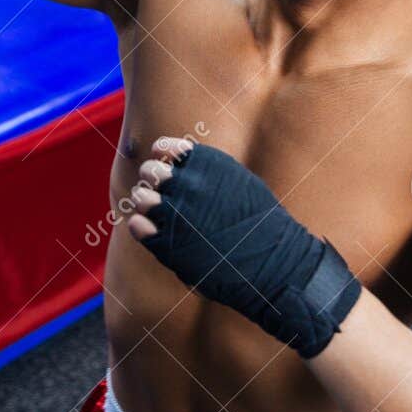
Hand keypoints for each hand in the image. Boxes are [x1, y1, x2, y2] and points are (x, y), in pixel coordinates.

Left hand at [128, 139, 360, 357]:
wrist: (274, 264)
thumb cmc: (259, 224)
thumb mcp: (240, 183)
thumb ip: (211, 171)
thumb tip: (181, 160)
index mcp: (208, 166)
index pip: (164, 147)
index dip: (162, 157)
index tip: (172, 169)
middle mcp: (189, 185)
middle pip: (149, 170)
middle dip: (153, 181)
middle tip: (166, 196)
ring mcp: (176, 214)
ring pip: (139, 197)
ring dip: (145, 204)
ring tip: (160, 215)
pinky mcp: (168, 244)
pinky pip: (137, 225)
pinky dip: (141, 227)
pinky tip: (156, 232)